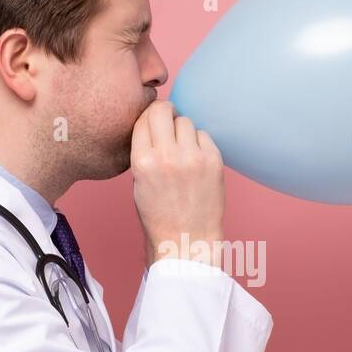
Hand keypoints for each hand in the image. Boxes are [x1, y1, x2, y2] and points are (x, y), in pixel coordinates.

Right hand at [130, 100, 224, 268]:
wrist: (186, 240)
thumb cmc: (159, 215)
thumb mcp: (138, 183)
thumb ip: (143, 151)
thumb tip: (153, 122)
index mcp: (142, 162)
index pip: (143, 119)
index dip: (148, 118)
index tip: (154, 122)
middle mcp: (167, 156)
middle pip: (163, 111)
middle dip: (165, 115)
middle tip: (168, 126)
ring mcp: (192, 158)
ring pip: (186, 122)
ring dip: (183, 131)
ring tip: (183, 151)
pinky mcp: (213, 161)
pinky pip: (204, 136)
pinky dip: (199, 143)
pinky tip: (196, 161)